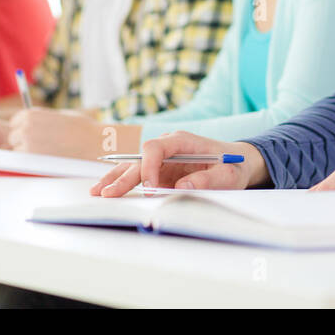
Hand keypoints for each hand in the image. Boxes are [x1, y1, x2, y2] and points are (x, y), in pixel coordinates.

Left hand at [8, 107, 108, 159]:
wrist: (92, 141)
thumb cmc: (80, 128)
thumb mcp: (58, 115)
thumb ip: (42, 119)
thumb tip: (31, 124)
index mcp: (31, 114)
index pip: (15, 122)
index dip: (23, 127)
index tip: (33, 133)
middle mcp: (26, 126)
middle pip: (13, 137)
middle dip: (23, 140)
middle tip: (40, 144)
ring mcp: (27, 142)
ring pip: (17, 150)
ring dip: (27, 151)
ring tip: (46, 151)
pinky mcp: (32, 157)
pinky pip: (24, 160)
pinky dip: (33, 160)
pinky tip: (48, 157)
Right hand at [91, 131, 265, 196]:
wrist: (237, 162)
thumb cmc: (233, 166)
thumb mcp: (228, 174)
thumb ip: (208, 180)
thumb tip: (182, 188)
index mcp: (183, 140)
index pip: (155, 148)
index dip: (149, 168)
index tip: (150, 189)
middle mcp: (168, 146)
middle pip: (139, 159)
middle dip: (123, 177)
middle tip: (108, 194)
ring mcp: (162, 157)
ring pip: (133, 166)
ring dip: (116, 178)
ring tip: (97, 192)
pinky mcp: (160, 169)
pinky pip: (138, 174)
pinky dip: (122, 181)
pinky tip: (106, 189)